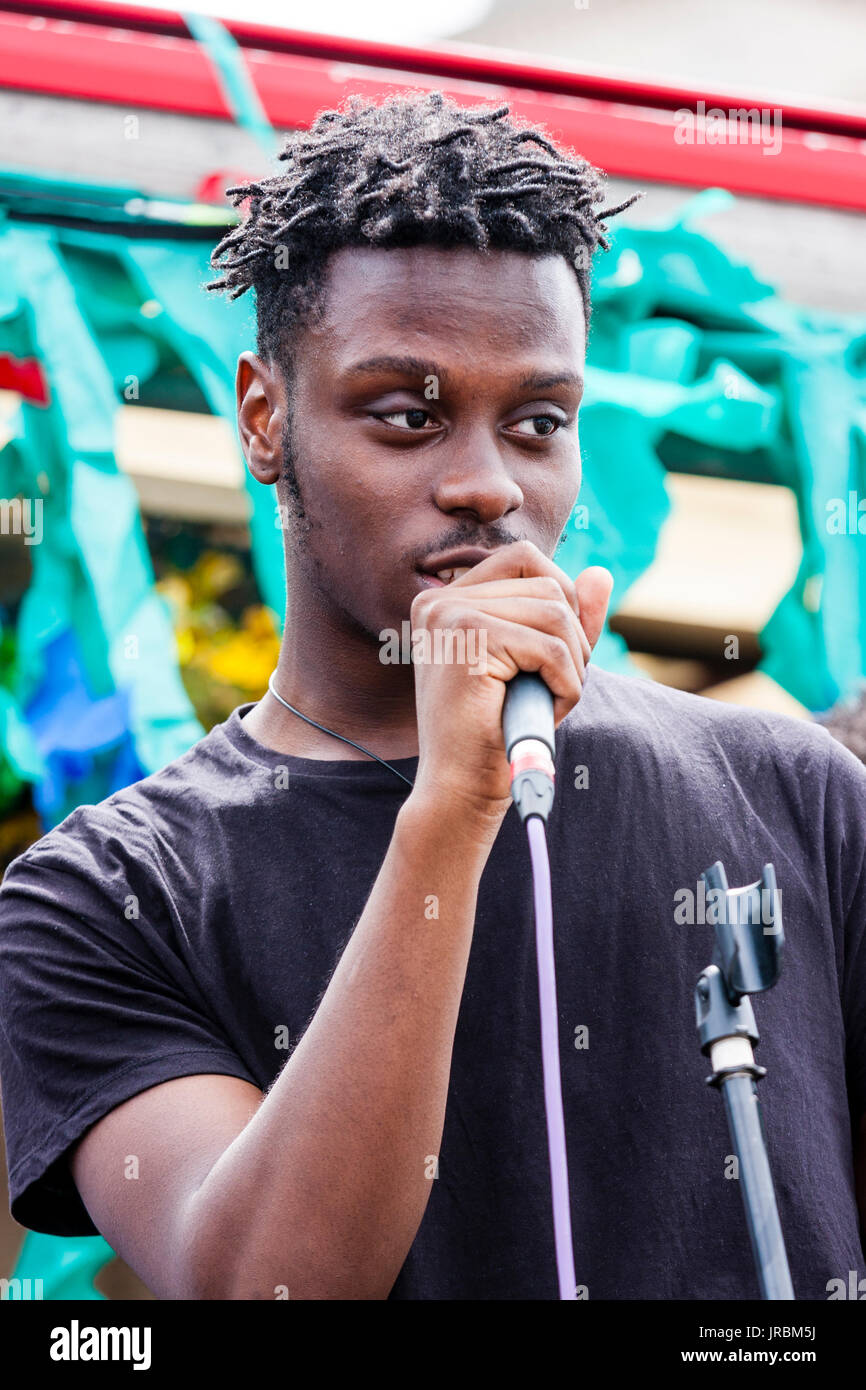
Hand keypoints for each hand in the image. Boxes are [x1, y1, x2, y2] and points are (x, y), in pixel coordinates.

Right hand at [407, 539, 613, 827]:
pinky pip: (552, 647)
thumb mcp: (539, 664)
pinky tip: (546, 712)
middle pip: (547, 583)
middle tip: (554, 685)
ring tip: (546, 701)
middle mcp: (439, 600)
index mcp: (446, 599)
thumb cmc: (497, 731)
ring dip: (571, 665)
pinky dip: (567, 684)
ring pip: (555, 613)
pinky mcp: (469, 639)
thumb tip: (602, 572)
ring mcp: (450, 615)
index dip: (560, 600)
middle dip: (571, 637)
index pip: (525, 560)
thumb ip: (568, 617)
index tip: (555, 654)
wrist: (461, 790)